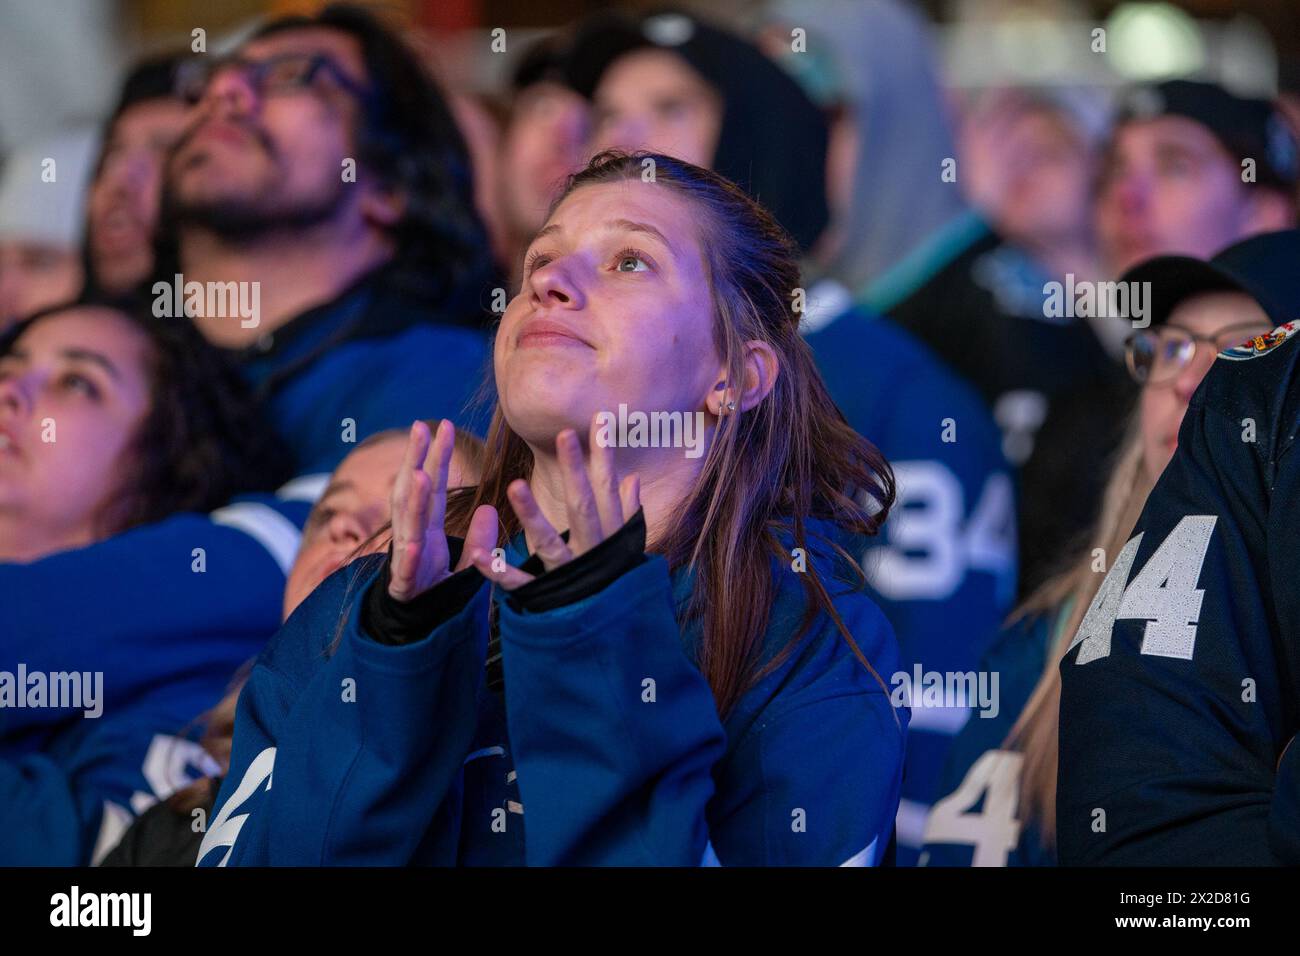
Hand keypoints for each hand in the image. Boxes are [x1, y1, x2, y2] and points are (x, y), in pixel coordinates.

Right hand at [388, 420, 497, 601]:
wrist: (415, 631)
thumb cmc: (435, 593)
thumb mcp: (466, 564)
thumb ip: (478, 539)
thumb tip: (490, 511)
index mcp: (427, 528)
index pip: (432, 486)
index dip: (436, 457)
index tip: (443, 426)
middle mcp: (412, 537)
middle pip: (412, 493)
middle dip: (416, 460)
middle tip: (422, 427)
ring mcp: (406, 559)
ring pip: (406, 525)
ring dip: (411, 500)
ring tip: (418, 473)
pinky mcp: (404, 586)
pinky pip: (408, 570)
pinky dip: (411, 556)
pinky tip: (417, 543)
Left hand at [466, 415, 639, 588]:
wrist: (613, 634)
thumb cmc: (618, 580)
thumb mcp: (627, 545)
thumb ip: (628, 511)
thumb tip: (633, 477)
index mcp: (609, 534)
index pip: (607, 488)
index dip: (603, 456)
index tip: (598, 421)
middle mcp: (591, 549)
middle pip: (584, 506)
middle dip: (574, 471)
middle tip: (564, 436)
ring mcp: (569, 572)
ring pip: (550, 542)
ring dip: (532, 515)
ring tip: (515, 486)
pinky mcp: (547, 595)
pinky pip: (521, 583)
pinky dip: (499, 572)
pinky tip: (479, 556)